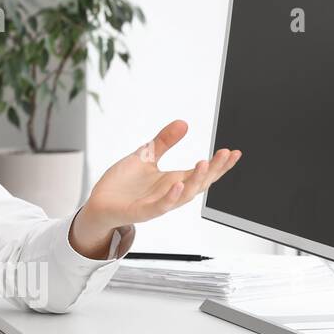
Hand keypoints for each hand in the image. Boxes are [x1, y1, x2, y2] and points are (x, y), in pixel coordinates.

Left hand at [73, 120, 240, 251]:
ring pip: (184, 195)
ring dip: (195, 180)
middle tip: (226, 154)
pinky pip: (161, 206)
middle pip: (200, 183)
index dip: (219, 164)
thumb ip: (163, 142)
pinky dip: (171, 197)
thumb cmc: (123, 184)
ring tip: (204, 163)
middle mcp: (170, 193)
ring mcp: (158, 203)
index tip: (234, 152)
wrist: (99, 203)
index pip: (202, 173)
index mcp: (173, 180)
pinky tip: (178, 185)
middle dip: (214, 170)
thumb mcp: (145, 156)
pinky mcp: (142, 211)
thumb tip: (183, 123)